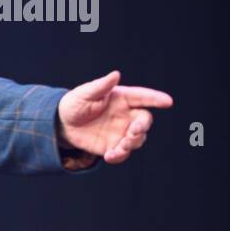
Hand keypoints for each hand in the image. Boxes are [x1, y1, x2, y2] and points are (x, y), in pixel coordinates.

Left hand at [57, 71, 172, 164]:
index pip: (143, 97)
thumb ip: (101, 86)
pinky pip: (122, 153)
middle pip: (144, 121)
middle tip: (134, 131)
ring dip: (132, 143)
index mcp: (122, 99)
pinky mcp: (113, 146)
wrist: (62, 123)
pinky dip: (119, 156)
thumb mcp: (85, 93)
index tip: (168, 101)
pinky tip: (109, 156)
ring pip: (137, 139)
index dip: (156, 99)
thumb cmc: (75, 103)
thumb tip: (115, 74)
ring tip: (120, 146)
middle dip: (143, 126)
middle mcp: (126, 115)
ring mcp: (121, 131)